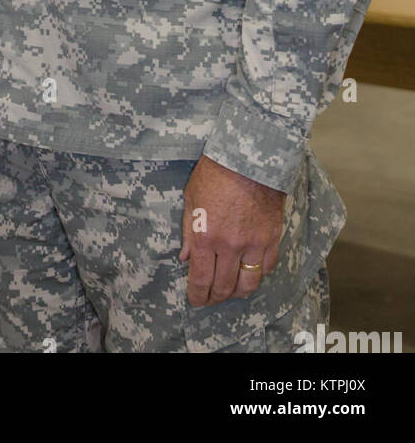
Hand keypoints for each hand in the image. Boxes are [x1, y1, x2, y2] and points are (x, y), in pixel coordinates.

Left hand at [179, 155, 286, 305]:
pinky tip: (249, 272)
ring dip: (238, 292)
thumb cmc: (214, 174)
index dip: (197, 295)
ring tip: (230, 291)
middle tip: (210, 299)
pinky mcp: (273, 238)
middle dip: (215, 297)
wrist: (248, 157)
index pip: (202, 279)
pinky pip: (267, 267)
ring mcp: (255, 244)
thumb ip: (188, 232)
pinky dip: (258, 274)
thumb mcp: (191, 199)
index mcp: (207, 237)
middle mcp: (231, 246)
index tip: (195, 301)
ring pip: (249, 284)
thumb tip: (185, 259)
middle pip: (225, 287)